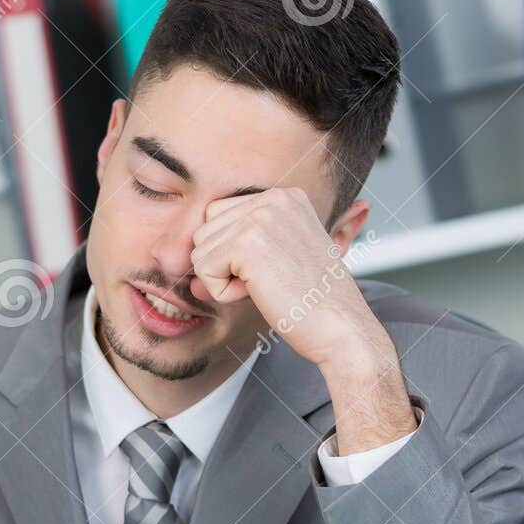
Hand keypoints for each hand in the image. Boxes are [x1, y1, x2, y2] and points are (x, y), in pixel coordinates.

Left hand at [190, 186, 388, 373]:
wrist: (341, 328)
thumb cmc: (312, 302)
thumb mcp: (272, 263)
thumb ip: (230, 254)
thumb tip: (182, 265)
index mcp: (285, 196)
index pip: (219, 217)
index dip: (233, 255)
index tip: (273, 270)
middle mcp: (274, 198)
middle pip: (205, 232)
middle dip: (225, 267)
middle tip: (270, 281)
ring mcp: (261, 217)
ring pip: (200, 252)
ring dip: (224, 280)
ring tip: (267, 286)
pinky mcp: (247, 243)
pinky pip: (204, 272)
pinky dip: (224, 293)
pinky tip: (260, 294)